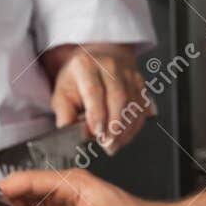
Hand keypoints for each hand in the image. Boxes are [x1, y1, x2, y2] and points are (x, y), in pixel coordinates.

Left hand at [40, 42, 154, 153]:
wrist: (98, 60)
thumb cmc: (78, 80)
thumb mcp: (62, 94)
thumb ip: (65, 116)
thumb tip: (77, 134)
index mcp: (86, 66)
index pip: (94, 91)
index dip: (97, 114)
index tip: (97, 133)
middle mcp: (110, 66)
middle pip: (119, 97)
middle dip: (115, 125)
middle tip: (108, 145)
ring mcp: (128, 73)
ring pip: (134, 104)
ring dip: (126, 128)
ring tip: (116, 144)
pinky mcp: (140, 81)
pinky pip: (143, 105)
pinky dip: (136, 124)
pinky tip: (126, 136)